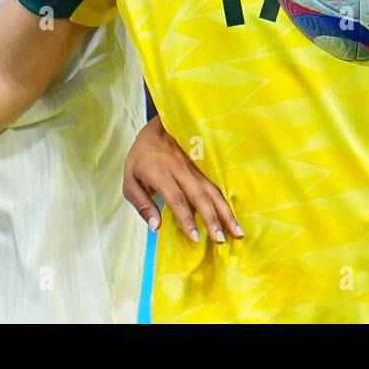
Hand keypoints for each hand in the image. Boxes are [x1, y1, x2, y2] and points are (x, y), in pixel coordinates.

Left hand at [123, 115, 241, 243]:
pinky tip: (235, 217)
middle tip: (221, 240)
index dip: (187, 219)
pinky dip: (227, 202)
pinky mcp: (203, 168)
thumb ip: (142, 205)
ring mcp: (195, 168)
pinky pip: (216, 186)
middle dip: (212, 219)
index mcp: (161, 174)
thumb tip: (155, 228)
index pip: (177, 199)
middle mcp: (181, 171)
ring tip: (238, 231)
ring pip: (213, 191)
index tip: (195, 238)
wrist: (158, 128)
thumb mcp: (130, 181)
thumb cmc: (141, 159)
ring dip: (226, 212)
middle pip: (200, 196)